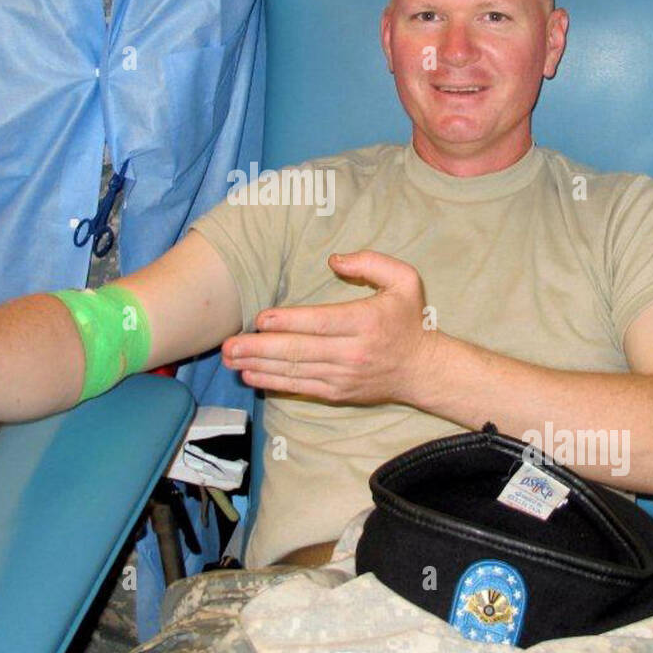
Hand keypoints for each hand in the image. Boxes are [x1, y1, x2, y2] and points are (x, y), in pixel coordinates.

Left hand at [221, 250, 436, 404]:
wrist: (423, 369)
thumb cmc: (409, 320)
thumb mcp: (405, 280)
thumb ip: (370, 262)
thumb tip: (334, 260)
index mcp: (366, 322)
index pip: (321, 323)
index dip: (289, 322)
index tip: (261, 319)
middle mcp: (352, 352)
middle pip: (300, 350)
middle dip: (260, 348)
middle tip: (229, 344)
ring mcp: (343, 376)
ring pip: (295, 371)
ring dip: (259, 366)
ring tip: (230, 359)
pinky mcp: (337, 392)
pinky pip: (300, 388)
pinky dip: (273, 382)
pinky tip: (251, 375)